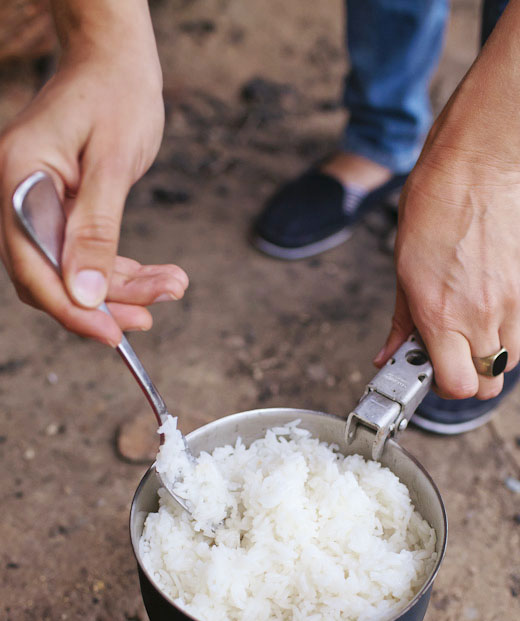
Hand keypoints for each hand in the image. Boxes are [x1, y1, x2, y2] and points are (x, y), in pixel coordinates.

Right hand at [0, 40, 187, 345]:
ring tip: (171, 286)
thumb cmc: (115, 94)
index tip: (113, 335)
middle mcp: (19, 196)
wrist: (117, 59)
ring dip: (121, 289)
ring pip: (72, 272)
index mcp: (19, 180)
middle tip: (150, 316)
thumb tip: (85, 295)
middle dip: (102, 304)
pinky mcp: (63, 210)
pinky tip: (157, 275)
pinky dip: (121, 271)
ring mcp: (39, 205)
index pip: (33, 267)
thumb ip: (96, 231)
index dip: (71, 309)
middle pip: (50, 277)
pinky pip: (86, 255)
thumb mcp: (112, 163)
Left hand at [374, 152, 519, 399]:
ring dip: (488, 360)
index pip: (459, 386)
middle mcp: (478, 316)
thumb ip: (400, 324)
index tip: (433, 374)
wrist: (472, 172)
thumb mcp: (402, 274)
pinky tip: (482, 304)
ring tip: (468, 334)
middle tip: (452, 361)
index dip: (446, 389)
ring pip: (508, 361)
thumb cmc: (430, 215)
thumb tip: (387, 356)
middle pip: (489, 385)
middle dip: (470, 382)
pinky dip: (501, 329)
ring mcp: (508, 303)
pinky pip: (517, 328)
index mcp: (440, 316)